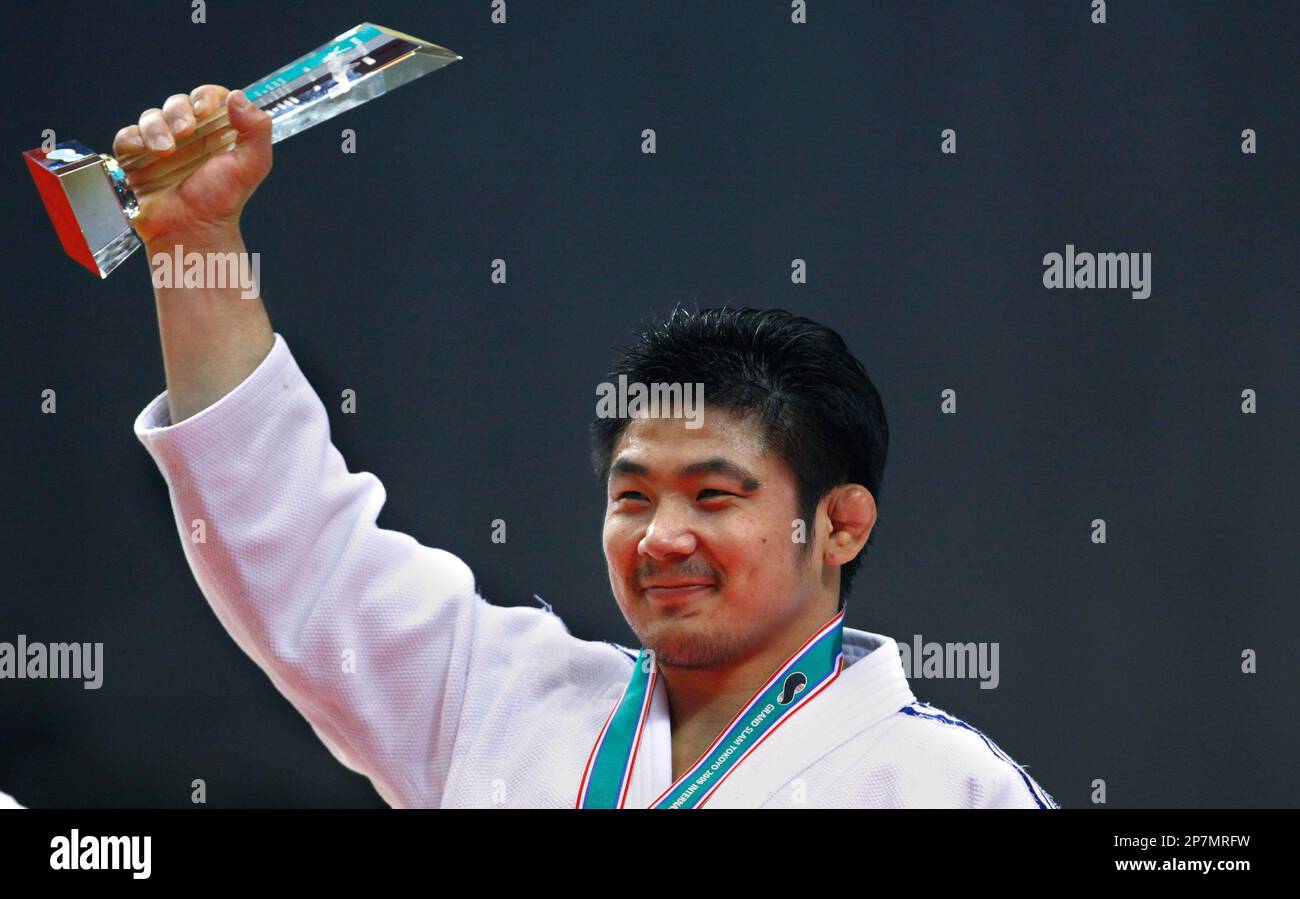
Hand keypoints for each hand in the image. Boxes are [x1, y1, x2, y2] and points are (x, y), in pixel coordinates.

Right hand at [113, 85, 272, 245]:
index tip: (204, 109)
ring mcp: (160, 146)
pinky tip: (144, 152)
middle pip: (177, 103)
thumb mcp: (252, 164)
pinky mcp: (137, 159)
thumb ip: (257, 130)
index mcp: (216, 132)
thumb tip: (239, 97)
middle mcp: (188, 136)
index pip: (208, 98)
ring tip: (165, 152)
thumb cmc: (222, 200)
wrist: (192, 229)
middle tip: (184, 131)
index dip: (205, 97)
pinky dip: (133, 139)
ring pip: (151, 117)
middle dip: (178, 111)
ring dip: (156, 128)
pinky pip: (127, 137)